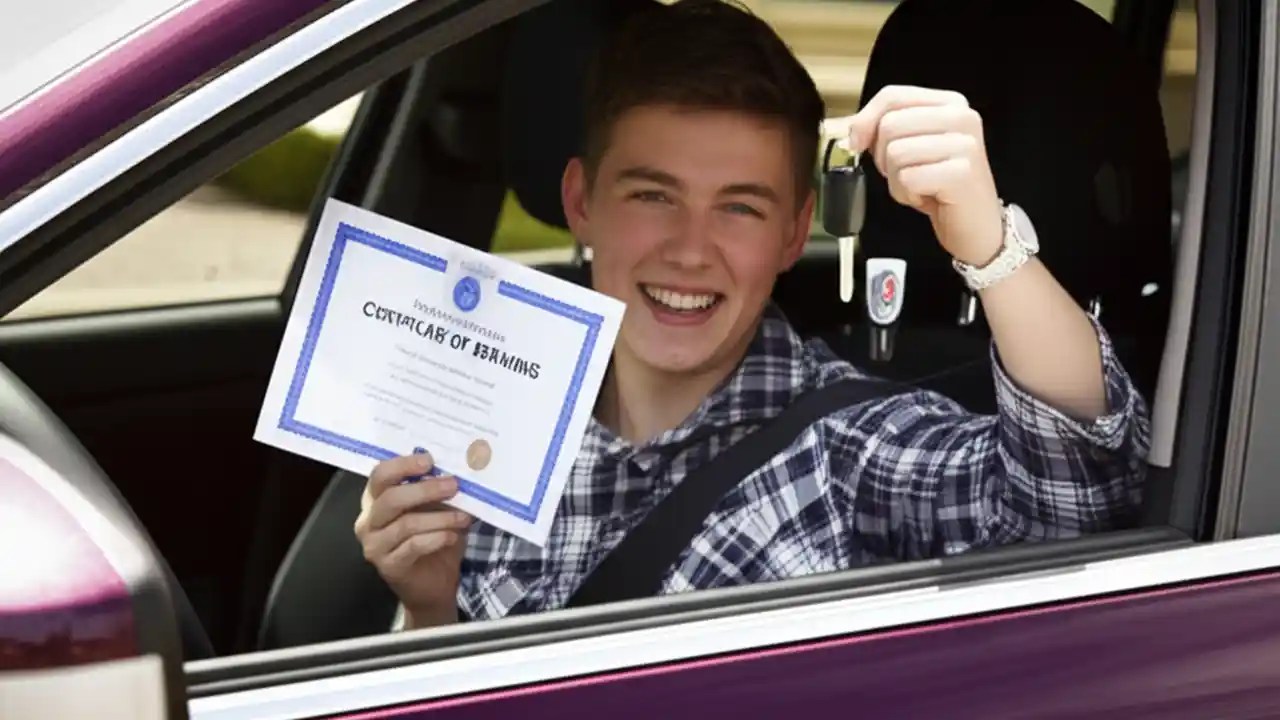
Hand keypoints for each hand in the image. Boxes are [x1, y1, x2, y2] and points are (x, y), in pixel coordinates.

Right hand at [354, 452, 473, 628]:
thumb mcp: (437, 510)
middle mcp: (368, 521)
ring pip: (406, 524)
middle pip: (391, 498)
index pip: (379, 475)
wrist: (433, 586)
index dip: (402, 465)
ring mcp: (375, 545)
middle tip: (453, 485)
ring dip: (440, 518)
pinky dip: (437, 538)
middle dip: (425, 490)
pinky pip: (413, 546)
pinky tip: (453, 537)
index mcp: (376, 501)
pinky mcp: (388, 566)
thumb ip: (438, 491)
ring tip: (463, 516)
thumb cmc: (434, 540)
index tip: (429, 460)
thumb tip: (456, 470)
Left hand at [846, 85, 1003, 266]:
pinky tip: (927, 197)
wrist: (976, 225)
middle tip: (906, 172)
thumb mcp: (912, 147)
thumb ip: (885, 128)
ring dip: (896, 179)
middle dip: (884, 156)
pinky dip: (906, 194)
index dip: (865, 120)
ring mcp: (964, 144)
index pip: (893, 95)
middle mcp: (962, 117)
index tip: (858, 143)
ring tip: (919, 185)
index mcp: (950, 103)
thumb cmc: (939, 185)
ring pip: (896, 152)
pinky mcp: (961, 173)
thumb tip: (854, 130)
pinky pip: (907, 178)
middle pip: (890, 124)